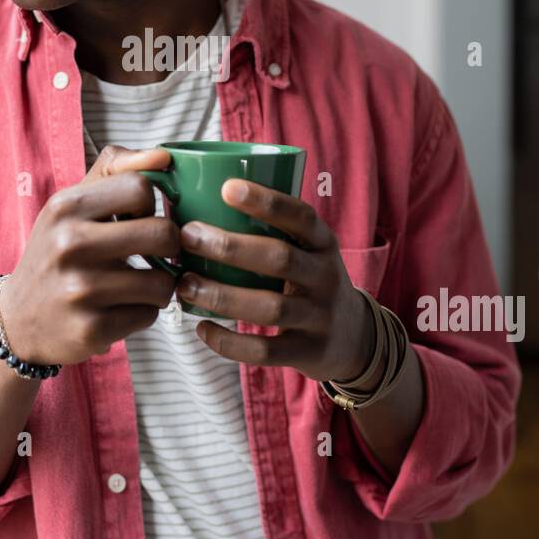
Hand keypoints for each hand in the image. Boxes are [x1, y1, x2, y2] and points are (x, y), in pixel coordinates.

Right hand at [0, 145, 179, 365]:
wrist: (19, 319)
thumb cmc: (57, 252)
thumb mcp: (72, 204)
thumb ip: (115, 168)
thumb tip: (163, 156)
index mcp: (66, 207)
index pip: (141, 187)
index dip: (150, 205)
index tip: (138, 219)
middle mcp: (69, 245)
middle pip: (163, 233)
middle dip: (169, 246)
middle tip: (155, 254)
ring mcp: (79, 290)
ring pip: (163, 282)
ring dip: (160, 285)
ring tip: (139, 284)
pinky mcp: (91, 330)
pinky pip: (149, 316)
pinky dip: (143, 313)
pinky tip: (121, 309)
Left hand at [174, 178, 375, 384]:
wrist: (353, 336)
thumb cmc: (310, 280)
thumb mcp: (308, 250)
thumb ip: (274, 231)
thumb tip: (205, 199)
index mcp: (323, 243)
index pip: (301, 216)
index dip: (267, 201)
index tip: (227, 188)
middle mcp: (326, 276)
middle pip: (280, 258)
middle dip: (230, 247)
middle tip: (188, 235)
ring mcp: (320, 316)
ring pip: (270, 306)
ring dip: (223, 295)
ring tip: (185, 284)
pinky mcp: (308, 351)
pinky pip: (265, 351)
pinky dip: (230, 342)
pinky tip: (202, 328)